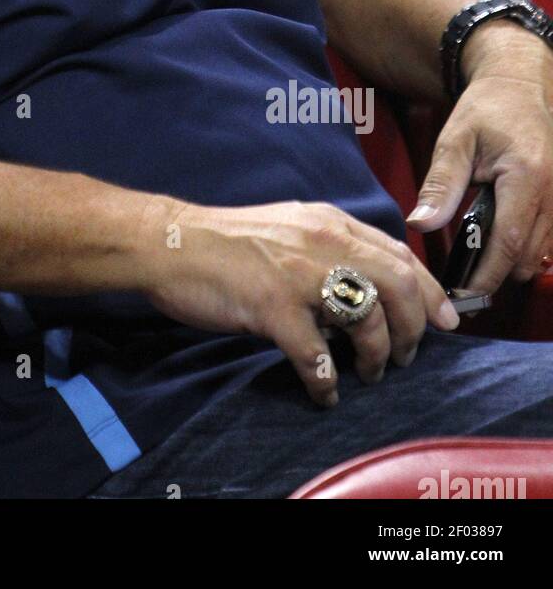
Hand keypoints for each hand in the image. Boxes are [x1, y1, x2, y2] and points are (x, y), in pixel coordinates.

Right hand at [142, 198, 458, 407]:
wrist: (171, 243)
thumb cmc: (224, 239)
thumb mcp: (287, 226)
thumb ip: (327, 244)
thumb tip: (366, 280)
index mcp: (327, 222)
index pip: (398, 252)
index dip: (429, 290)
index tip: (445, 319)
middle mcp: (322, 242)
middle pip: (397, 285)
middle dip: (413, 327)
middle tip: (406, 355)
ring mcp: (298, 275)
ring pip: (366, 319)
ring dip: (375, 356)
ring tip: (367, 374)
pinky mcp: (272, 307)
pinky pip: (317, 356)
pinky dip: (327, 383)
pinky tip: (324, 394)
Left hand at [407, 23, 552, 292]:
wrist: (519, 85)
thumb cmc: (485, 110)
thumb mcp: (454, 141)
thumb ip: (441, 185)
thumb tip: (420, 225)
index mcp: (527, 176)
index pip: (510, 242)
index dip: (487, 274)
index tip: (462, 294)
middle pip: (528, 256)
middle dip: (496, 274)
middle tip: (460, 281)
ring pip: (541, 253)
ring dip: (510, 263)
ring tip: (474, 264)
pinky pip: (547, 240)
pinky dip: (523, 248)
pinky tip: (496, 242)